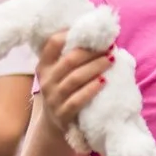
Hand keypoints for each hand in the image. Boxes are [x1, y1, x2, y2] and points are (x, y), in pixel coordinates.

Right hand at [33, 30, 110, 147]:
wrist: (54, 124)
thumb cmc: (63, 91)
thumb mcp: (58, 74)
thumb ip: (70, 58)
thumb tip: (100, 38)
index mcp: (44, 66)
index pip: (52, 43)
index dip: (70, 34)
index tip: (89, 31)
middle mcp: (46, 80)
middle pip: (69, 60)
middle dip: (91, 52)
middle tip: (109, 47)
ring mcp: (53, 98)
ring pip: (75, 78)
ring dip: (95, 67)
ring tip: (111, 60)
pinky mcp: (62, 114)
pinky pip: (78, 100)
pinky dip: (92, 89)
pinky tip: (104, 81)